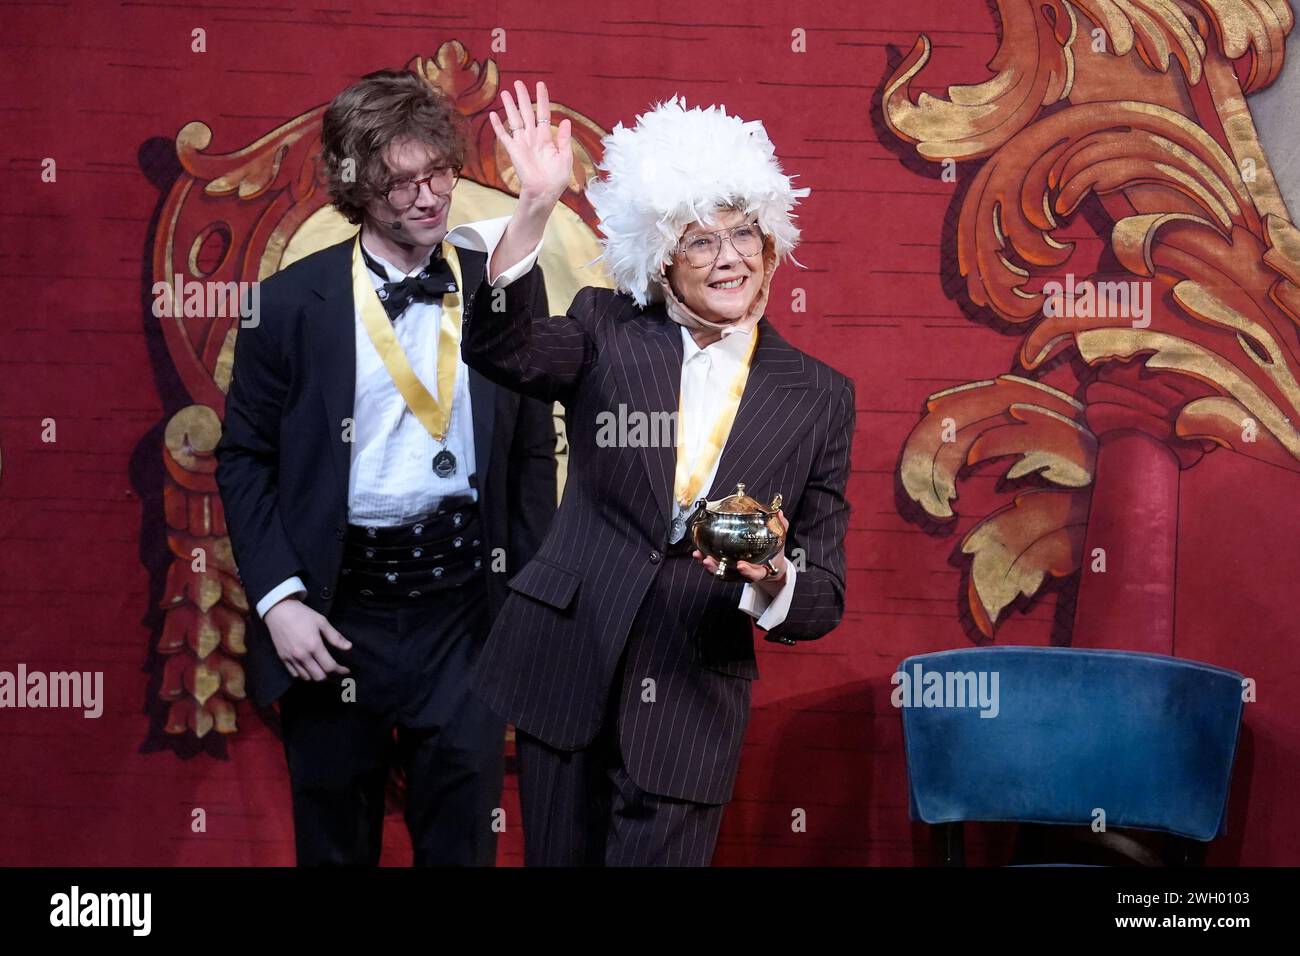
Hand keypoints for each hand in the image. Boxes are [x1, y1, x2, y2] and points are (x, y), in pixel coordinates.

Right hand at [264, 598, 351, 681]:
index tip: (346, 670)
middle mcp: (302, 655)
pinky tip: (309, 669)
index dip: (340, 671)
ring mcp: (291, 658)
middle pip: (319, 677)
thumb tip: (348, 647)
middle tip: (335, 671)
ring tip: (323, 670)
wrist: (279, 611)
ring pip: (307, 678)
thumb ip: (335, 637)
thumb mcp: (322, 622)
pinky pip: (295, 674)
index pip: (330, 667)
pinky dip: (304, 675)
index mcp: (314, 646)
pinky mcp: (283, 658)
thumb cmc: (302, 615)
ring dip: (317, 676)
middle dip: (330, 676)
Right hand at [489, 81, 572, 205]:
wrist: (544, 192)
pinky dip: (498, 126)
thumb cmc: (556, 178)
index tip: (540, 85)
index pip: (544, 113)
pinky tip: (493, 115)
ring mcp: (522, 142)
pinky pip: (504, 135)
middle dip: (522, 97)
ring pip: (514, 119)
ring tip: (505, 92)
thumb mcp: (565, 157)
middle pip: (527, 112)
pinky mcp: (513, 150)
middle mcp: (533, 137)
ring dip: (510, 106)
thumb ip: (565, 139)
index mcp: (546, 137)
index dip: (542, 99)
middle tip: (518, 83)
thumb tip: (567, 121)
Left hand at [692, 510, 790, 590]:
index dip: (748, 572)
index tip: (741, 566)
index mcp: (759, 570)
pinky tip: (696, 552)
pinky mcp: (726, 567)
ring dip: (708, 565)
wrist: (771, 565)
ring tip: (698, 555)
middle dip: (717, 569)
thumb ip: (781, 528)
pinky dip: (704, 560)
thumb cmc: (773, 553)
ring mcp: (734, 571)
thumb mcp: (779, 542)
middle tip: (708, 561)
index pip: (755, 574)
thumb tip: (780, 513)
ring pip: (719, 571)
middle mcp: (744, 573)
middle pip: (730, 575)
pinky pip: (715, 565)